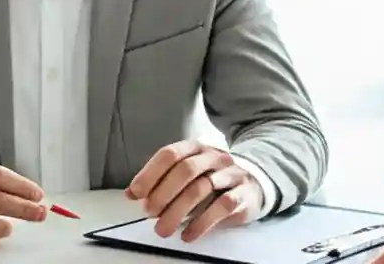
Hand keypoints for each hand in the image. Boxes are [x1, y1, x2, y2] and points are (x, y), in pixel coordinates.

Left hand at [126, 140, 263, 242]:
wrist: (252, 184)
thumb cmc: (212, 179)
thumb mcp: (186, 175)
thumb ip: (160, 181)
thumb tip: (131, 193)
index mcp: (195, 147)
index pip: (169, 154)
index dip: (150, 173)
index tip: (136, 193)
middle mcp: (213, 156)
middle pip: (185, 170)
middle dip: (163, 193)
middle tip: (149, 213)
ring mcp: (230, 173)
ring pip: (201, 189)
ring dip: (177, 211)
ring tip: (163, 229)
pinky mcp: (243, 193)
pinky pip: (222, 206)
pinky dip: (201, 223)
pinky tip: (188, 235)